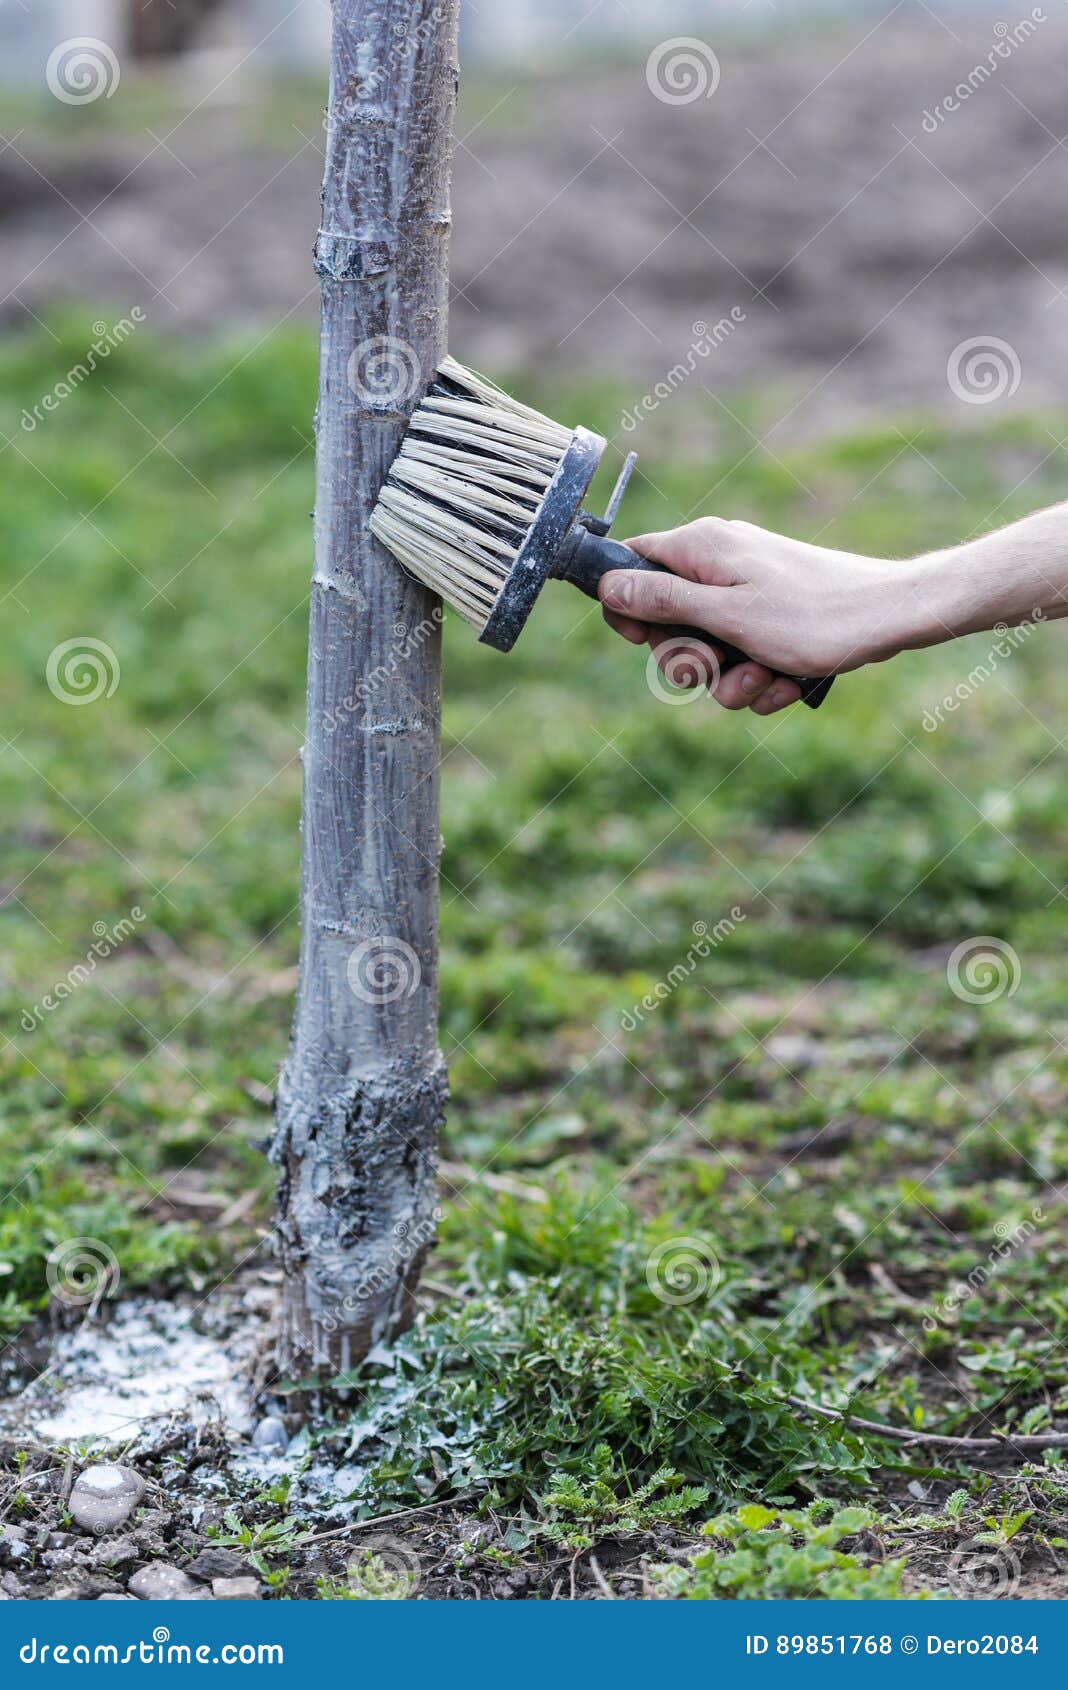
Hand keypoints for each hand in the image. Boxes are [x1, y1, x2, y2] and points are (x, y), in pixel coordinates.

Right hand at [599, 518, 924, 714]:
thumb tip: (608, 586)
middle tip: (714, 669)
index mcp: (701, 548)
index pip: (631, 566)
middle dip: (689, 660)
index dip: (628, 609)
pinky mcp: (773, 617)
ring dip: (731, 680)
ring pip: (709, 649)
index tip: (646, 639)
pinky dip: (762, 677)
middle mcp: (720, 563)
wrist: (891, 617)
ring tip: (765, 678)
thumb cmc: (812, 616)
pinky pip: (745, 656)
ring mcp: (748, 590)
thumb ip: (664, 602)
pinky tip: (787, 681)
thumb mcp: (726, 616)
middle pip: (667, 620)